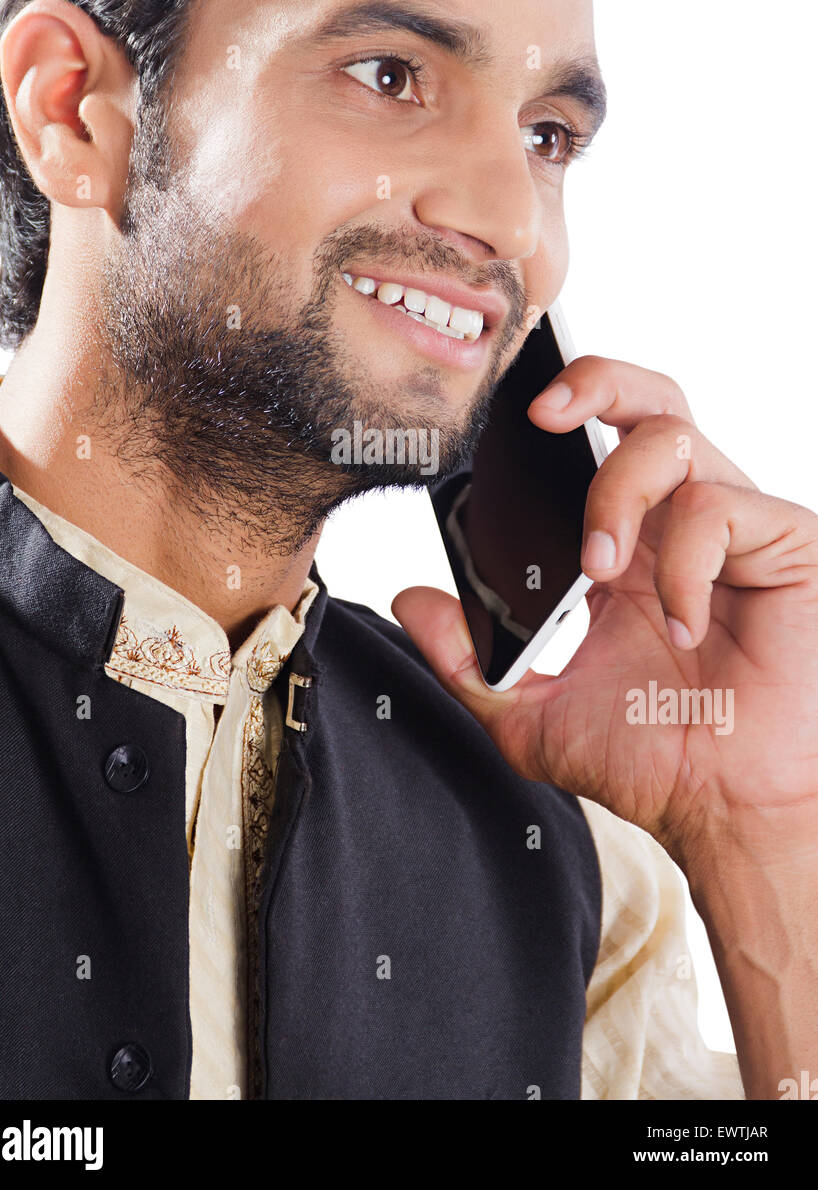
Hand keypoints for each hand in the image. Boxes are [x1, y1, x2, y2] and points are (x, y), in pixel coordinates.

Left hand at [392, 357, 817, 875]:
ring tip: (602, 569)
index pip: (596, 445)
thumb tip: (410, 602)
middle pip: (647, 401)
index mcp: (626, 550)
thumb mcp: (533, 716)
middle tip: (546, 413)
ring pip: (674, 437)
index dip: (561, 410)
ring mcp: (733, 530)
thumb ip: (469, 661)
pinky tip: (683, 626)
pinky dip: (686, 561)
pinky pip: (722, 506)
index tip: (508, 419)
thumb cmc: (657, 762)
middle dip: (595, 381)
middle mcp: (677, 525)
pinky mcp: (783, 545)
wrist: (729, 811)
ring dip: (618, 493)